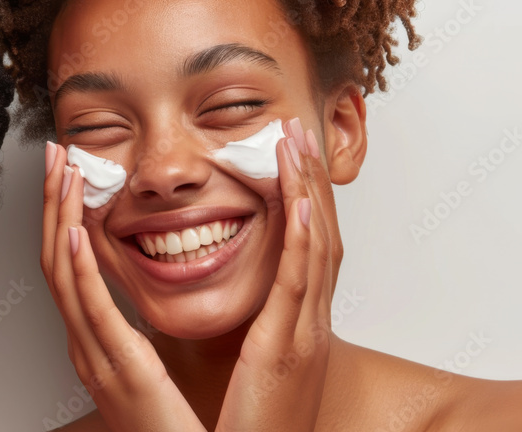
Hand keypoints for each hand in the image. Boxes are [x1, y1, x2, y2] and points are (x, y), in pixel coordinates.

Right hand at [41, 142, 206, 431]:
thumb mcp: (148, 373)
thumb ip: (135, 338)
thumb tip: (136, 306)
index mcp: (95, 342)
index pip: (67, 266)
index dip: (62, 214)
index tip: (68, 173)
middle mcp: (86, 345)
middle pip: (56, 259)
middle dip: (53, 202)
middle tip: (55, 155)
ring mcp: (96, 357)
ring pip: (64, 273)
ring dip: (60, 216)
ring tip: (62, 172)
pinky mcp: (120, 370)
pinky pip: (92, 309)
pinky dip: (79, 267)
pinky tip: (75, 231)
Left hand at [215, 117, 338, 431]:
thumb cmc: (252, 425)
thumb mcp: (254, 365)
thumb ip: (249, 327)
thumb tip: (215, 291)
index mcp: (294, 324)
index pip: (303, 246)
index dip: (298, 197)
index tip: (284, 155)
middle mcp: (306, 322)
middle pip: (318, 235)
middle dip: (308, 180)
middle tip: (295, 131)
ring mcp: (304, 333)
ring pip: (316, 246)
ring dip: (308, 190)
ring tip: (296, 143)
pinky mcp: (289, 348)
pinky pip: (301, 282)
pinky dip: (305, 238)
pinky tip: (302, 200)